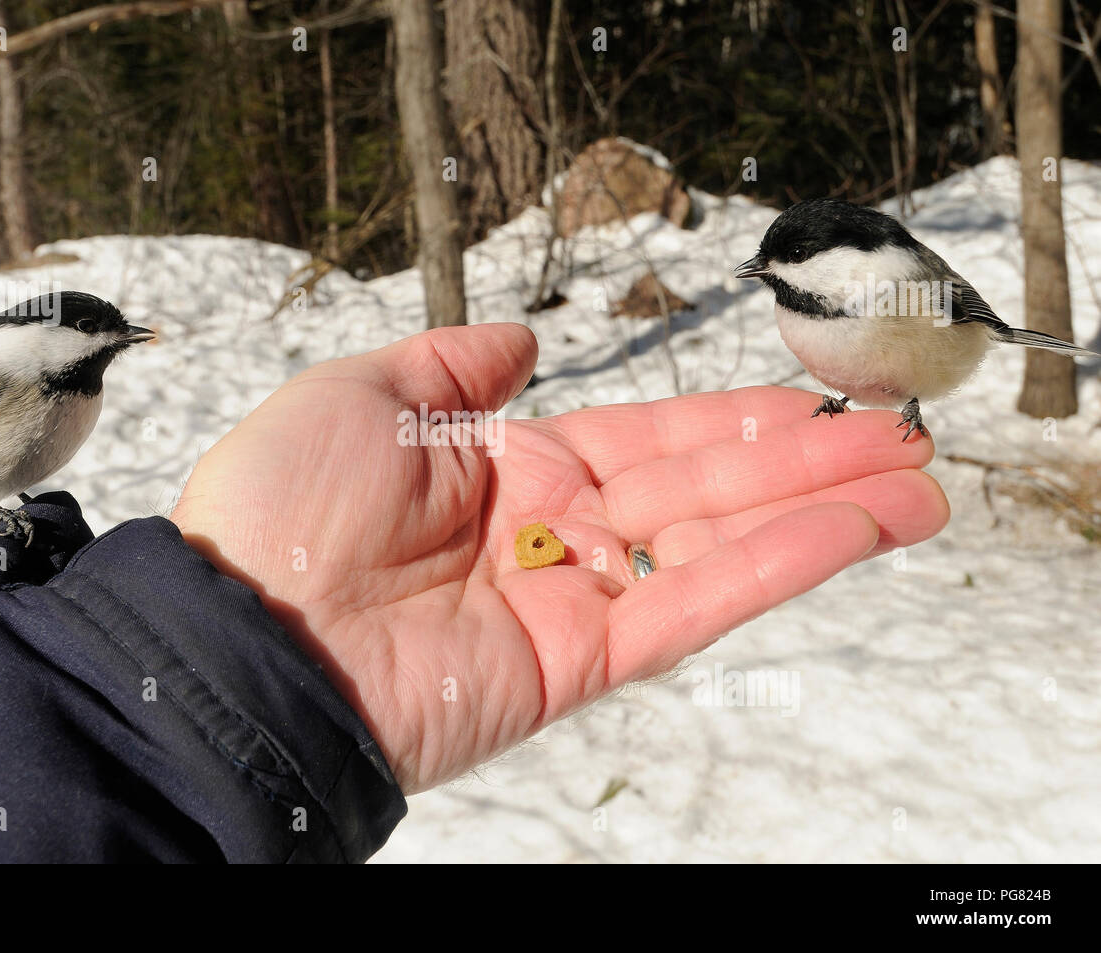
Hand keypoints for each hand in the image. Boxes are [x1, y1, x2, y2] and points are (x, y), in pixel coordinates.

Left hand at [171, 324, 948, 792]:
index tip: (804, 402)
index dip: (727, 419)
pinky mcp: (578, 662)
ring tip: (910, 483)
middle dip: (801, 463)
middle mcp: (550, 533)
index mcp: (504, 470)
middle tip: (895, 437)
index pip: (643, 438)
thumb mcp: (360, 394)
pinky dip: (774, 568)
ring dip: (818, 514)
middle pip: (701, 489)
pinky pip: (692, 604)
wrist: (244, 632)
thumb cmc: (278, 511)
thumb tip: (515, 343)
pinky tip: (849, 531)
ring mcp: (571, 599)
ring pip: (717, 546)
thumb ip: (451, 363)